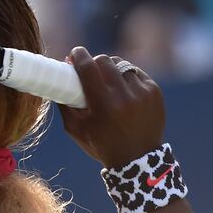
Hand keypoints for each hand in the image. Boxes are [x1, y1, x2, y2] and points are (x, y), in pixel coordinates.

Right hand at [59, 47, 165, 168]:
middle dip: (94, 61)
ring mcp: (143, 93)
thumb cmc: (101, 145)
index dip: (79, 55)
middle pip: (105, 61)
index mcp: (104, 105)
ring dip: (111, 68)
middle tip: (89, 68)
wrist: (138, 159)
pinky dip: (126, 76)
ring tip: (106, 78)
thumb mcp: (75, 129)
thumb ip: (65, 104)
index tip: (74, 53)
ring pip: (122, 65)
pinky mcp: (154, 92)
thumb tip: (58, 80)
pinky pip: (136, 73)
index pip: (89, 67)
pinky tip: (121, 86)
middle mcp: (125, 96)